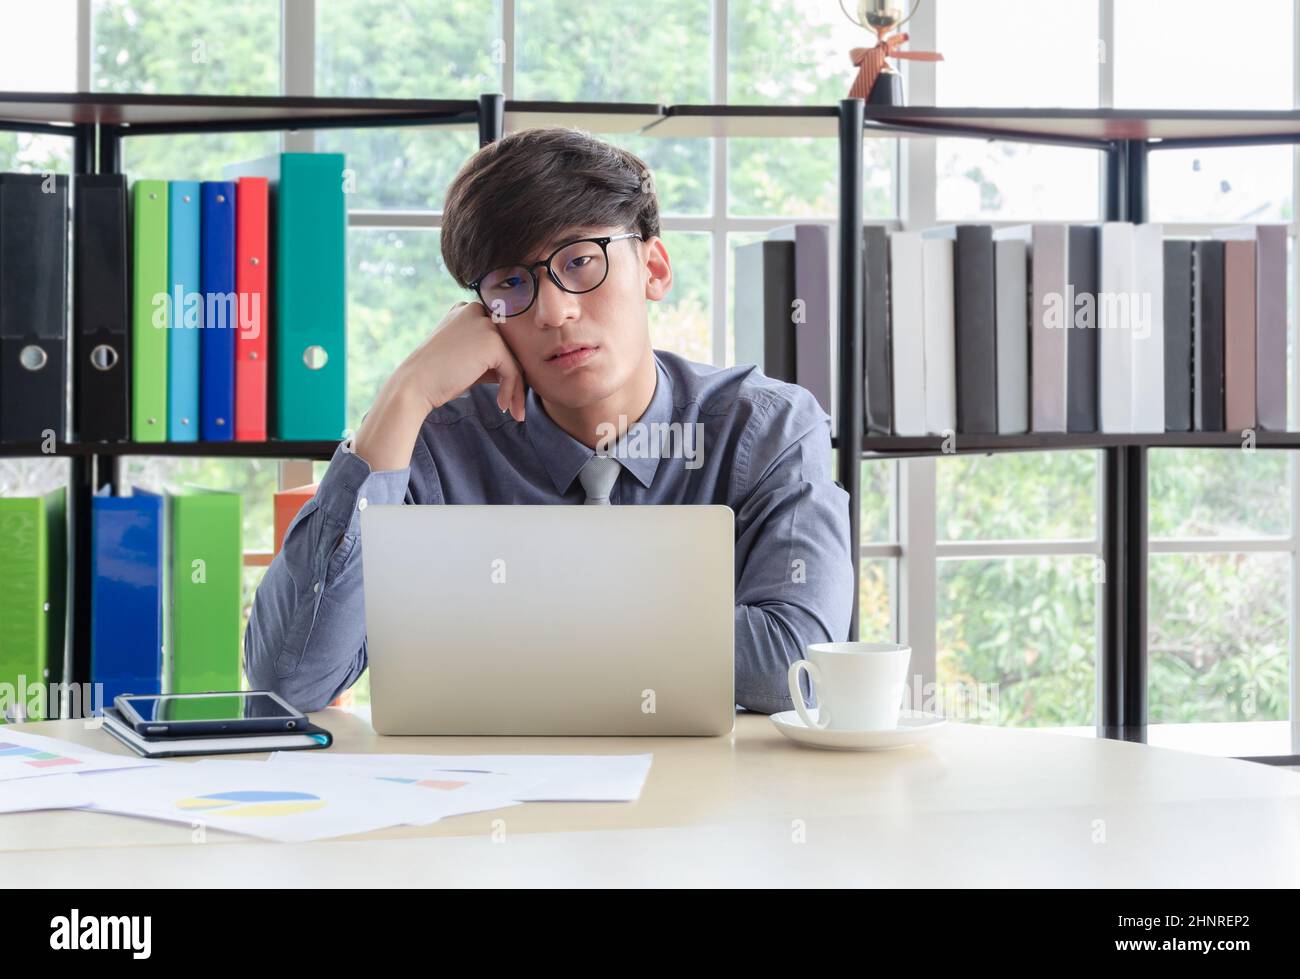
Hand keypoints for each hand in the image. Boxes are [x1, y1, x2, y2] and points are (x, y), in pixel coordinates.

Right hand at [350, 301, 525, 472]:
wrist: (415, 385)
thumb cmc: (436, 377)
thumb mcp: (465, 360)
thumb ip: (489, 359)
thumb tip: (517, 370)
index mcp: (466, 311)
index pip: (497, 336)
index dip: (504, 364)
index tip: (505, 389)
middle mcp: (476, 311)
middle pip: (509, 346)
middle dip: (515, 377)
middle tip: (514, 404)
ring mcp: (485, 325)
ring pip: (514, 360)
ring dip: (517, 388)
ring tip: (513, 410)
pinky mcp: (492, 343)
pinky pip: (512, 371)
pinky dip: (511, 390)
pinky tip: (501, 405)